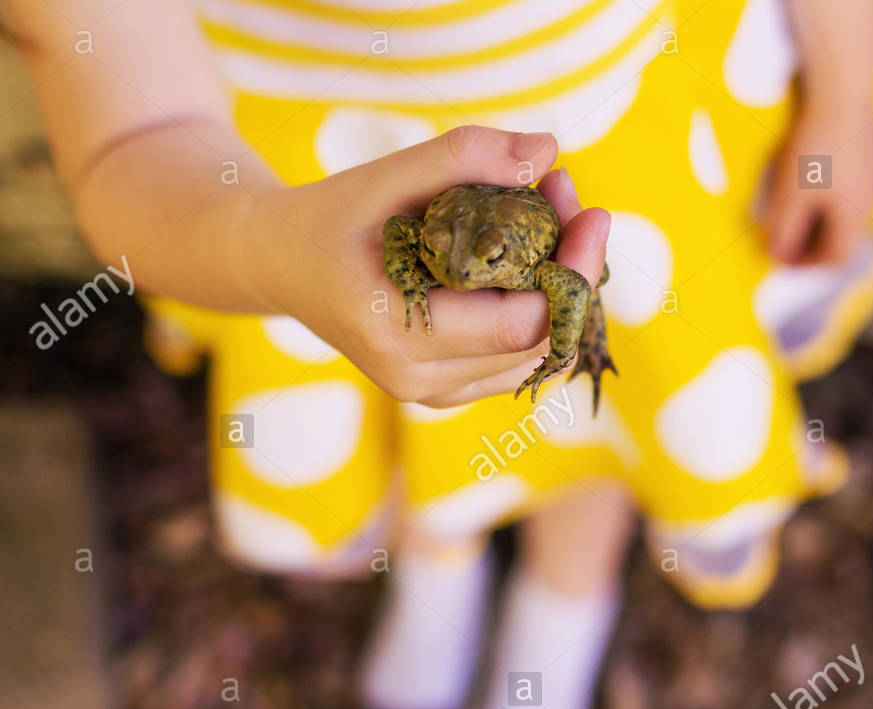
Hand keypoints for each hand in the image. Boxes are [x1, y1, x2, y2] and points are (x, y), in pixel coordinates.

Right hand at [245, 126, 609, 406]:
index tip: (590, 212)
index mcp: (394, 334)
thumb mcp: (387, 176)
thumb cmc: (334, 216)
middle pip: (537, 341)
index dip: (568, 270)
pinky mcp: (448, 392)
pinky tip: (533, 259)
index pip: (519, 324)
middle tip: (567, 196)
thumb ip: (464, 157)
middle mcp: (416, 380)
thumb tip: (546, 150)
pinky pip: (518, 362)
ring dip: (559, 289)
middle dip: (569, 269)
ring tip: (551, 217)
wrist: (282, 265)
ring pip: (536, 356)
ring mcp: (433, 395)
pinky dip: (539, 311)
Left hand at [763, 108, 872, 265]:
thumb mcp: (791, 193)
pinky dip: (826, 195)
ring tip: (791, 210)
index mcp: (856, 215)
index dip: (807, 265)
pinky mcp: (870, 151)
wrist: (844, 85)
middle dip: (811, 243)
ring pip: (846, 211)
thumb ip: (784, 228)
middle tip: (782, 237)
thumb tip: (776, 254)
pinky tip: (808, 178)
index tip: (779, 256)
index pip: (836, 258)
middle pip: (843, 237)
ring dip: (818, 219)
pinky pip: (849, 186)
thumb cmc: (817, 143)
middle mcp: (872, 199)